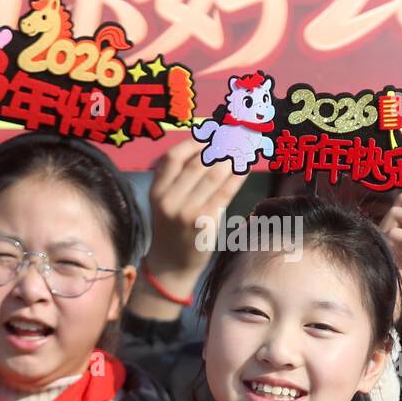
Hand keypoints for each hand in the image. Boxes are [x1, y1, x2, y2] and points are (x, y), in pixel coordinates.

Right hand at [129, 140, 247, 318]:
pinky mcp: (203, 222)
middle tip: (234, 137)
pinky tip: (244, 168)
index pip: (173, 158)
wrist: (171, 265)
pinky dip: (235, 177)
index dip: (193, 143)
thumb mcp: (166, 204)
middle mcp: (168, 200)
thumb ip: (181, 180)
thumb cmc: (173, 230)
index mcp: (156, 191)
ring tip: (242, 148)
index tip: (210, 134)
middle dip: (218, 147)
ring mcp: (185, 212)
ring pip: (212, 176)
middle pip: (196, 164)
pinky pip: (223, 193)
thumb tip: (210, 151)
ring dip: (230, 159)